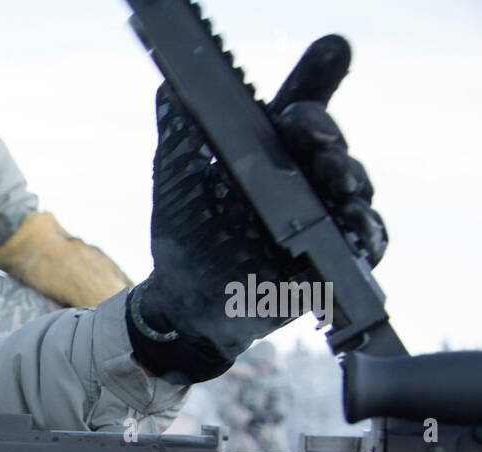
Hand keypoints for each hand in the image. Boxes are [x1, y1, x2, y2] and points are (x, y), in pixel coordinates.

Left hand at [128, 35, 386, 382]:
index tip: (324, 63)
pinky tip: (356, 230)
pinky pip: (366, 244)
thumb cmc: (184, 234)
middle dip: (329, 140)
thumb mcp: (177, 179)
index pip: (301, 109)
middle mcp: (305, 178)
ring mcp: (324, 218)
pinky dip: (367, 235)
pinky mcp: (334, 260)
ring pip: (356, 192)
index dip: (318, 79)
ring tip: (339, 185)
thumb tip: (170, 87)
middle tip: (316, 140)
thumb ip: (179, 133)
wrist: (185, 300)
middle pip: (333, 148)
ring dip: (351, 183)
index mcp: (272, 151)